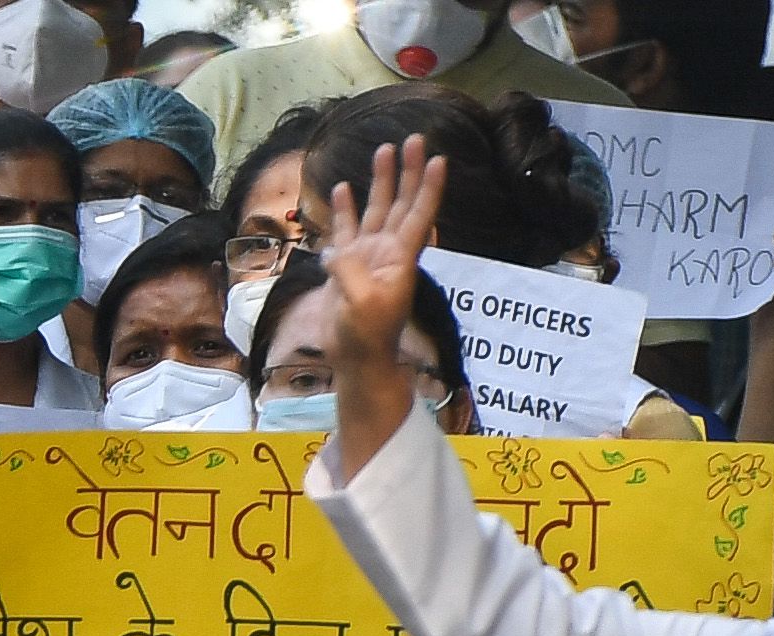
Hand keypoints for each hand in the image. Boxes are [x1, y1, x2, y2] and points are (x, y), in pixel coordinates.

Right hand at [324, 135, 445, 372]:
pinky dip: (345, 210)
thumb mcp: (361, 304)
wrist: (356, 359)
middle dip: (408, 172)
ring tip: (384, 149)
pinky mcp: (347, 266)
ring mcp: (368, 256)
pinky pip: (346, 230)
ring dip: (381, 181)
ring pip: (377, 210)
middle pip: (401, 203)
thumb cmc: (367, 336)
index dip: (428, 188)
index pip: (419, 215)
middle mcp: (388, 251)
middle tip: (414, 139)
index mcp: (400, 258)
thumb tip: (335, 250)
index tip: (438, 160)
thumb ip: (350, 272)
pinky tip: (341, 189)